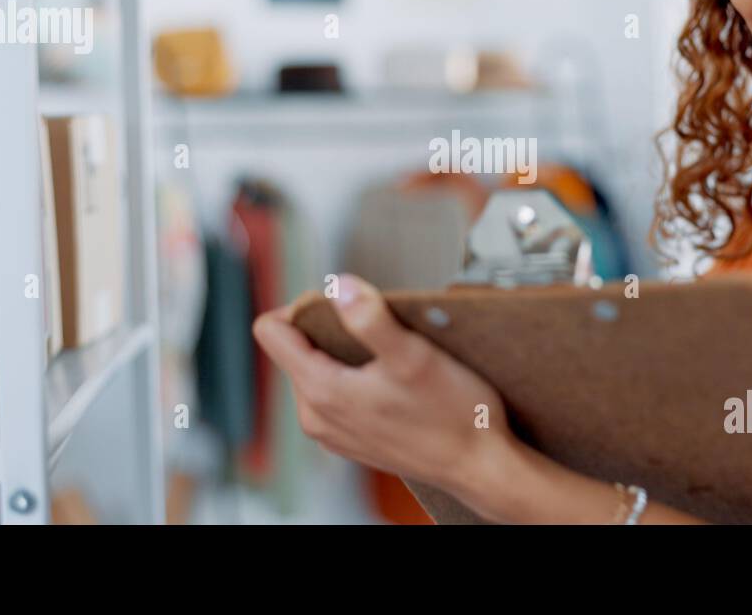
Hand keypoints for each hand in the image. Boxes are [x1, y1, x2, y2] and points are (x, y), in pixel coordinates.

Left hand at [253, 274, 514, 505]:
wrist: (480, 465)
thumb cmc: (455, 415)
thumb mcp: (414, 356)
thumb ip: (370, 319)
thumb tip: (338, 287)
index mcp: (321, 391)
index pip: (271, 330)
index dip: (304, 305)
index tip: (344, 306)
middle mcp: (316, 416)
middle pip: (295, 347)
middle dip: (330, 329)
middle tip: (379, 331)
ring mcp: (332, 431)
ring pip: (318, 369)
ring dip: (347, 353)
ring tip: (391, 358)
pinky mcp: (352, 438)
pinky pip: (337, 393)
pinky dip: (359, 377)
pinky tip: (396, 383)